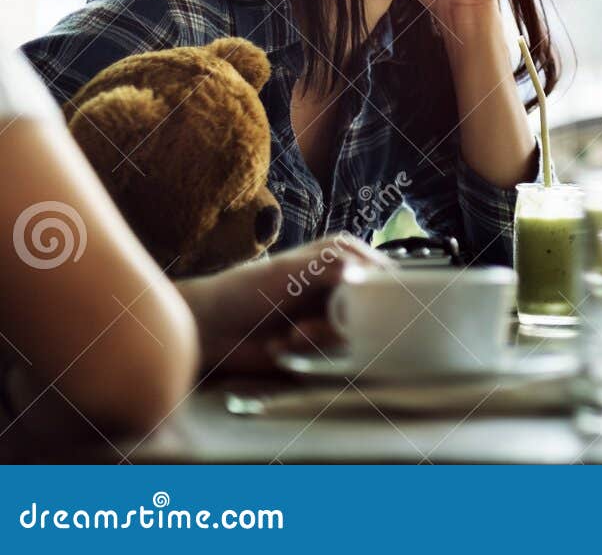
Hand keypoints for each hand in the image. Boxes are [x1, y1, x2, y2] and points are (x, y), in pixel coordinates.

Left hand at [176, 234, 393, 374]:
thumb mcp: (289, 271)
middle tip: (319, 324)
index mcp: (338, 258)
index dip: (379, 287)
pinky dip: (311, 352)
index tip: (368, 301)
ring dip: (324, 338)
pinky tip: (284, 345)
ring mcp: (330, 317)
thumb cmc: (244, 290)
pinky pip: (336, 355)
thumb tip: (365, 272)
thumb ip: (330, 266)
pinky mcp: (319, 346)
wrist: (209, 329)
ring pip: (355, 333)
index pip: (380, 269)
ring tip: (293, 337)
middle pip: (373, 306)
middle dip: (346, 319)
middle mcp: (340, 286)